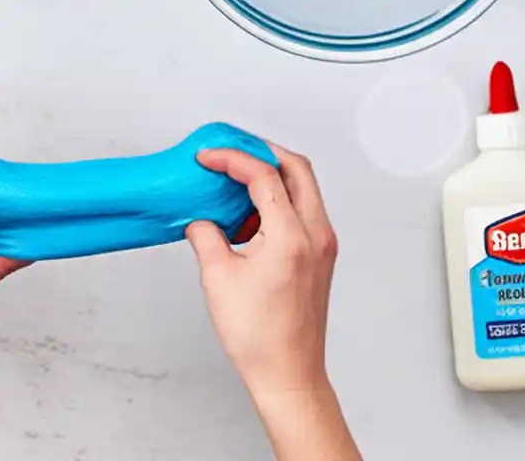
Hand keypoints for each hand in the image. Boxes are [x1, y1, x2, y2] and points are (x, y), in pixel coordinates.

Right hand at [185, 143, 335, 392]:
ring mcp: (324, 245)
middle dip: (261, 152)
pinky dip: (280, 199)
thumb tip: (200, 221)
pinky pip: (304, 211)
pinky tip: (251, 213)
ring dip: (272, 176)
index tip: (207, 157)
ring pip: (304, 188)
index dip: (231, 159)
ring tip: (236, 180)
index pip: (263, 176)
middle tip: (231, 152)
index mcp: (291, 236)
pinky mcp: (321, 256)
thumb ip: (206, 237)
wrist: (287, 373)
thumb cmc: (258, 336)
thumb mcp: (218, 278)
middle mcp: (316, 235)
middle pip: (296, 169)